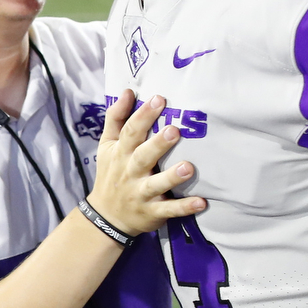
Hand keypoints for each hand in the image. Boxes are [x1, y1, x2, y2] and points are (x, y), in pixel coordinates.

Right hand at [88, 91, 205, 234]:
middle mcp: (130, 172)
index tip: (159, 99)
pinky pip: (168, 210)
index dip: (143, 116)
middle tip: (175, 130)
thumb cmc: (111, 173)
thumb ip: (116, 118)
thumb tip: (128, 91)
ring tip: (188, 167)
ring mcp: (141, 193)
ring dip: (172, 178)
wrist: (105, 216)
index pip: (130, 132)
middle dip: (158, 144)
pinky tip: (201, 202)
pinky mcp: (152, 212)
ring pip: (156, 185)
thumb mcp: (107, 145)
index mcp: (121, 153)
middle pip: (143, 157)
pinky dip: (184, 208)